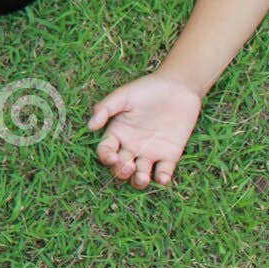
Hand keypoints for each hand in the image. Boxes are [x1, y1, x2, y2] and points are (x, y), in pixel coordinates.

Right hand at [88, 74, 203, 189]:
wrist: (178, 87)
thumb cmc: (147, 89)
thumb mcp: (123, 95)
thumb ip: (105, 108)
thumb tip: (90, 126)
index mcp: (117, 133)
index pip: (105, 151)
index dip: (106, 157)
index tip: (112, 157)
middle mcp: (131, 147)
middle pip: (120, 168)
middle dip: (121, 172)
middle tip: (128, 166)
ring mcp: (150, 153)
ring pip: (140, 175)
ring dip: (138, 181)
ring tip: (142, 177)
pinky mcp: (170, 155)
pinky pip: (164, 172)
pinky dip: (163, 179)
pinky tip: (163, 177)